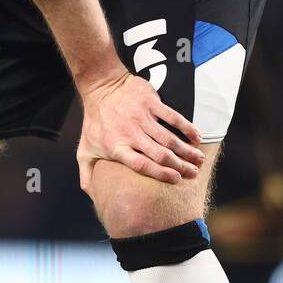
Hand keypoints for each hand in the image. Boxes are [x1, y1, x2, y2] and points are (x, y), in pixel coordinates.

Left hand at [77, 70, 204, 192]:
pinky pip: (173, 117)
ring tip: (198, 160)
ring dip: (186, 150)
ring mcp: (141, 117)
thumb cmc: (94, 121)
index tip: (176, 180)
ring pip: (169, 138)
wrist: (101, 87)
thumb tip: (91, 194)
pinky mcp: (151, 103)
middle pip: (160, 154)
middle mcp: (130, 133)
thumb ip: (87, 174)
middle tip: (193, 173)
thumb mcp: (85, 149)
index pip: (141, 165)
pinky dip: (187, 128)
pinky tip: (197, 137)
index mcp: (116, 147)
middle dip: (180, 166)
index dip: (160, 173)